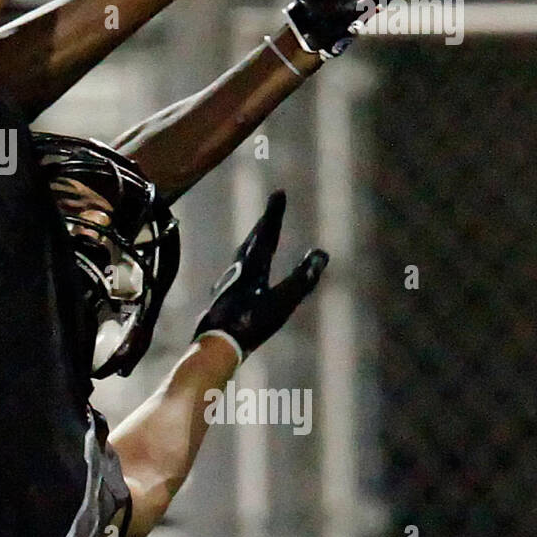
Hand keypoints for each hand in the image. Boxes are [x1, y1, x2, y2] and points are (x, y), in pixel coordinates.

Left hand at [194, 190, 327, 360]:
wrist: (215, 344)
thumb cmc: (251, 324)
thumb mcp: (283, 303)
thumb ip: (302, 279)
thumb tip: (321, 253)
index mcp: (252, 267)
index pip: (267, 233)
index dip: (274, 213)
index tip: (279, 193)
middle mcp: (238, 270)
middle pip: (252, 240)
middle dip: (264, 224)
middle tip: (272, 210)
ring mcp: (229, 283)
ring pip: (242, 255)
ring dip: (254, 241)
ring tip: (260, 236)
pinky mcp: (224, 296)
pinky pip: (238, 270)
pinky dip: (246, 262)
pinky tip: (244, 273)